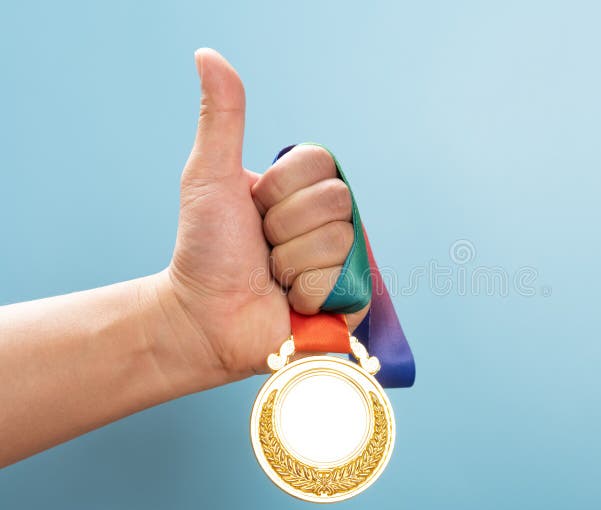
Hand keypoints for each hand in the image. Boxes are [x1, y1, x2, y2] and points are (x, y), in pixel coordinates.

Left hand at [158, 49, 367, 380]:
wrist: (204, 316)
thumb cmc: (205, 249)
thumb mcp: (210, 177)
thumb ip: (222, 119)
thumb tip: (208, 55)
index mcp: (305, 188)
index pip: (321, 165)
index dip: (280, 190)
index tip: (254, 211)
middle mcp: (330, 219)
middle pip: (334, 201)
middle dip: (282, 229)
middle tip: (262, 248)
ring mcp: (344, 257)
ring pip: (336, 241)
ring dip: (289, 264)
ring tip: (273, 276)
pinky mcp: (350, 296)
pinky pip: (340, 279)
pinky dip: (304, 293)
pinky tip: (291, 300)